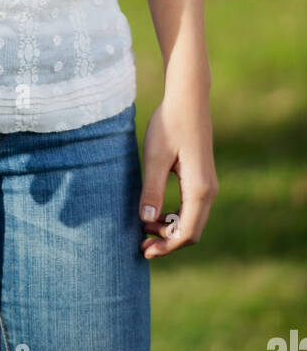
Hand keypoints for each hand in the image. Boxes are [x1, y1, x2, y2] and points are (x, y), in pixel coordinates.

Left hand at [139, 85, 218, 258]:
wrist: (188, 99)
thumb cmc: (170, 124)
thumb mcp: (155, 156)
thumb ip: (152, 188)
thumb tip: (146, 218)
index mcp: (199, 189)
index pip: (186, 232)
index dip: (166, 246)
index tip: (144, 251)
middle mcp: (208, 191)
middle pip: (191, 231)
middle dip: (168, 242)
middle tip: (141, 246)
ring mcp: (208, 184)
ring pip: (192, 220)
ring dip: (170, 229)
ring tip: (144, 227)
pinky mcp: (202, 178)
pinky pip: (192, 208)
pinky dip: (175, 217)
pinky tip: (155, 212)